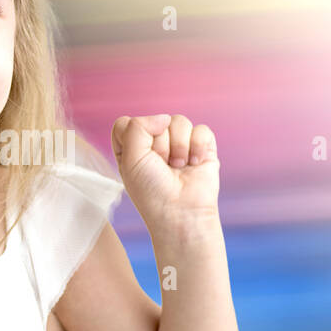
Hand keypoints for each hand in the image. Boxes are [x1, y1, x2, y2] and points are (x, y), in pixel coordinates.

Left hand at [111, 113, 219, 231]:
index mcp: (132, 147)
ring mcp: (180, 144)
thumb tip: (163, 118)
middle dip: (159, 145)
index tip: (139, 159)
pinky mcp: (202, 148)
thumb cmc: (152, 191)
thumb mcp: (130, 159)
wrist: (181, 212)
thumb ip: (136, 128)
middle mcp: (156, 143)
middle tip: (162, 167)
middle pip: (157, 120)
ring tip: (178, 167)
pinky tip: (195, 164)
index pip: (128, 122)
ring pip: (179, 121)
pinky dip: (198, 147)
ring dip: (179, 147)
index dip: (135, 136)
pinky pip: (201, 130)